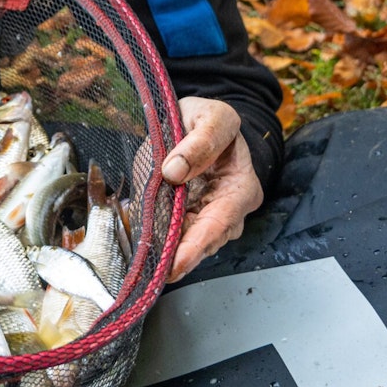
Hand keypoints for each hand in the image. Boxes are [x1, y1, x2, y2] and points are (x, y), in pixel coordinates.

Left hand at [161, 97, 263, 283]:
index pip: (220, 223)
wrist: (200, 122)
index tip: (175, 264)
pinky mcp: (190, 218)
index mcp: (242, 186)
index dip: (196, 246)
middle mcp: (231, 209)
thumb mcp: (211, 116)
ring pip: (190, 242)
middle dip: (180, 256)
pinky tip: (145, 242)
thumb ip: (199, 141)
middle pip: (206, 242)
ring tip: (146, 258)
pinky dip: (160, 238)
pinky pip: (176, 234)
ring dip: (168, 250)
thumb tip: (174, 171)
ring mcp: (210, 217)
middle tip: (153, 270)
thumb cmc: (209, 120)